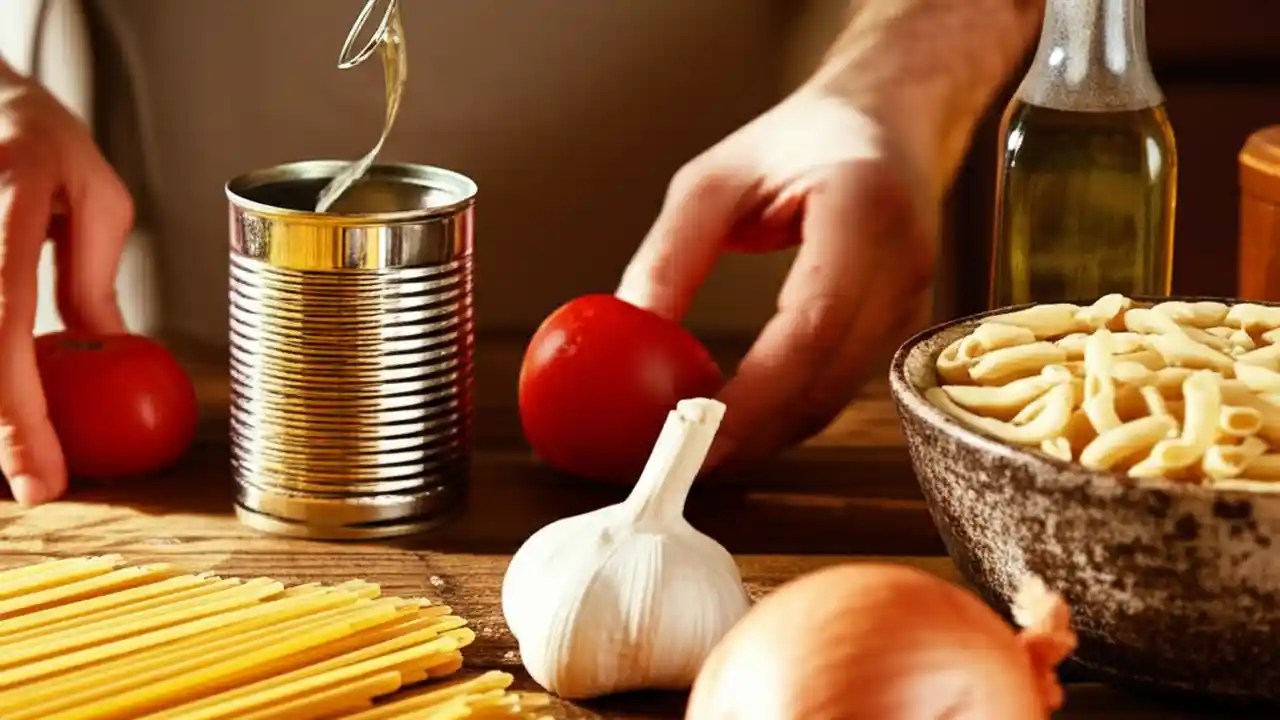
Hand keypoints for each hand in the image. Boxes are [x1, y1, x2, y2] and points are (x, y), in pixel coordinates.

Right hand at [0, 67, 133, 503]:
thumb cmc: (42, 143)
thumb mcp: (95, 200)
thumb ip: (94, 279)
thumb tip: (112, 356)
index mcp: (7, 212)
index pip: (4, 332)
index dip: (17, 417)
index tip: (41, 480)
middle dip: (0, 434)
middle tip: (36, 488)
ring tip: (27, 460)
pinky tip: (11, 413)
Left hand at [616, 88, 936, 468]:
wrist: (891, 116)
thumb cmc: (804, 136)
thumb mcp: (716, 178)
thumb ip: (672, 256)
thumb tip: (630, 335)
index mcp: (863, 209)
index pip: (813, 323)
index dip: (756, 391)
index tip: (694, 428)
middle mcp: (902, 261)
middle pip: (828, 377)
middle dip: (753, 431)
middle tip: (682, 456)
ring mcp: (913, 298)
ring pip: (836, 396)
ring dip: (768, 431)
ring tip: (700, 443)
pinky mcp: (904, 324)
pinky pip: (842, 385)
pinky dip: (789, 410)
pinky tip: (742, 415)